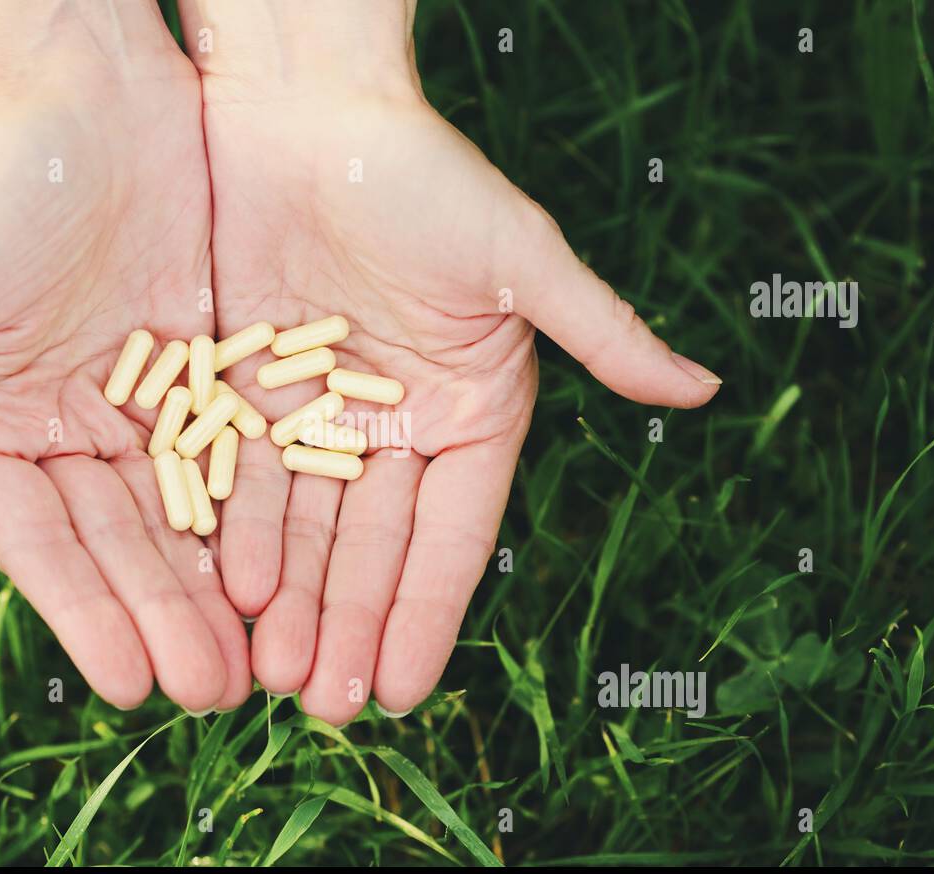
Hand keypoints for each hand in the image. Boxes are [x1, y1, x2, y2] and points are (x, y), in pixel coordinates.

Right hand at [0, 1, 249, 712]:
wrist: (92, 99)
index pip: (41, 544)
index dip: (84, 615)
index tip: (130, 684)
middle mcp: (64, 433)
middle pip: (121, 544)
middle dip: (165, 619)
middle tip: (211, 695)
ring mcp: (139, 410)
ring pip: (185, 516)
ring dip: (216, 589)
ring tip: (256, 663)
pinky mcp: (203, 378)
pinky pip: (235, 459)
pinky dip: (257, 517)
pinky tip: (289, 575)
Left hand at [182, 0, 720, 723]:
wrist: (307, 105)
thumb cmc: (425, 173)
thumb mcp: (519, 257)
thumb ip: (602, 331)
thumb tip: (707, 389)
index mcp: (471, 412)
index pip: (451, 536)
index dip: (426, 615)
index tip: (403, 691)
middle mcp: (396, 428)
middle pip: (370, 549)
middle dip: (348, 626)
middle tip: (326, 707)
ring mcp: (318, 415)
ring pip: (303, 527)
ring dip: (289, 601)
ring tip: (270, 675)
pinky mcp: (247, 391)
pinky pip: (242, 478)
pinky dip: (236, 536)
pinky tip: (226, 594)